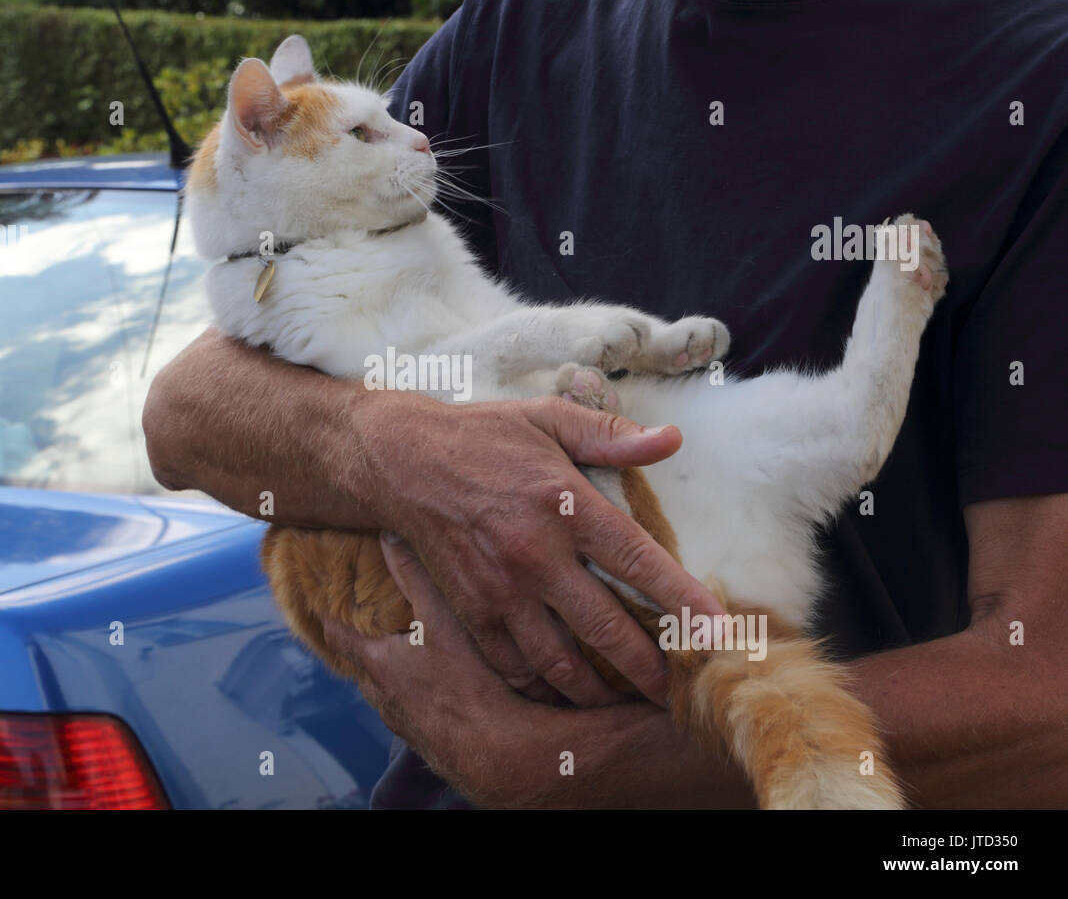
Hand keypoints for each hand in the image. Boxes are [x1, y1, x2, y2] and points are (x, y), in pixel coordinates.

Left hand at [323, 536, 556, 805]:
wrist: (500, 755)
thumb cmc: (468, 683)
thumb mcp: (441, 618)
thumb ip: (416, 575)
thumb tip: (389, 534)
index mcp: (379, 665)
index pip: (341, 637)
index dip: (330, 619)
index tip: (320, 607)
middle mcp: (384, 698)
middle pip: (363, 668)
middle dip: (365, 648)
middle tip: (370, 627)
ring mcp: (407, 724)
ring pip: (389, 694)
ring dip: (394, 676)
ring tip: (409, 658)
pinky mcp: (432, 742)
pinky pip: (416, 713)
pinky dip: (421, 698)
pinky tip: (444, 691)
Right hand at [353, 390, 724, 707]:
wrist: (401, 462)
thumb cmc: (484, 436)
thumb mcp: (548, 417)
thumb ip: (611, 435)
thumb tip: (672, 439)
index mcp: (565, 503)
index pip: (639, 561)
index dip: (684, 600)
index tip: (719, 633)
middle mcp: (535, 554)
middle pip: (607, 628)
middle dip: (650, 668)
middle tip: (681, 691)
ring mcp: (501, 590)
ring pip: (561, 661)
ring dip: (601, 690)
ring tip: (630, 704)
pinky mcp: (472, 610)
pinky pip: (515, 665)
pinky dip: (547, 687)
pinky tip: (570, 693)